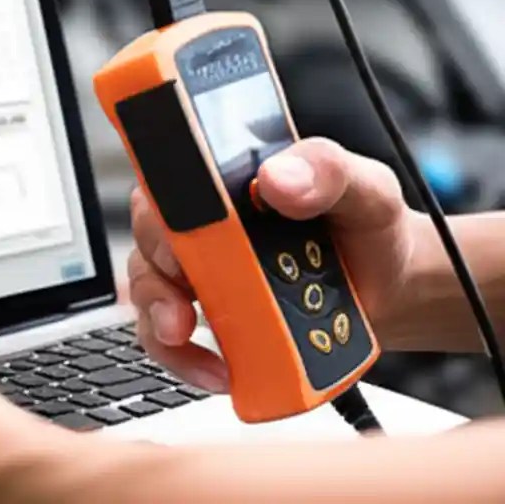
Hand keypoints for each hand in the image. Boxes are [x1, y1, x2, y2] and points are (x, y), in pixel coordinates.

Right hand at [126, 137, 418, 392]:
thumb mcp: (365, 188)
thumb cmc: (366, 228)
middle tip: (183, 299)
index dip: (160, 203)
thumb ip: (326, 171)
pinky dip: (182, 356)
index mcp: (227, 173)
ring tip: (188, 338)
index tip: (178, 233)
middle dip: (159, 271)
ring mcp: (197, 267)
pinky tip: (216, 368)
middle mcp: (201, 217)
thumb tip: (277, 178)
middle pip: (151, 236)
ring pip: (149, 287)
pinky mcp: (203, 313)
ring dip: (161, 316)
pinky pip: (166, 336)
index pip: (169, 172)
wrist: (389, 288)